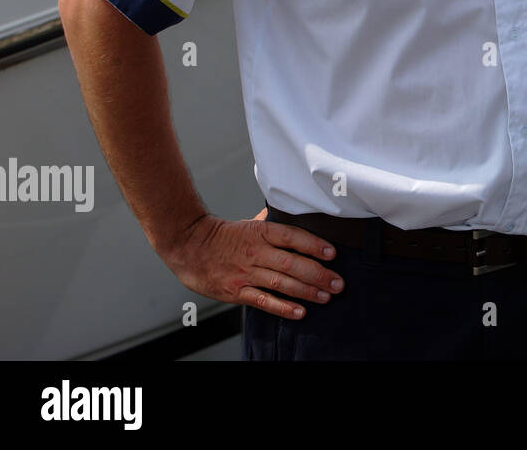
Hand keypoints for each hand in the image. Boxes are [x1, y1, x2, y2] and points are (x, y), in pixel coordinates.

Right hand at [160, 213, 343, 319]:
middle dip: (318, 274)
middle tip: (339, 283)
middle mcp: (255, 252)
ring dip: (307, 291)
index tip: (333, 254)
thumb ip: (273, 224)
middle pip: (292, 263)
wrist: (188, 246)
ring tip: (327, 296)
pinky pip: (262, 301)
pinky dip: (282, 307)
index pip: (292, 237)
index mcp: (260, 232)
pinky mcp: (235, 291)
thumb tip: (296, 215)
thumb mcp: (249, 223)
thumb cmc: (223, 235)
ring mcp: (245, 273)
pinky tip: (300, 312)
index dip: (314, 245)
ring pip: (281, 283)